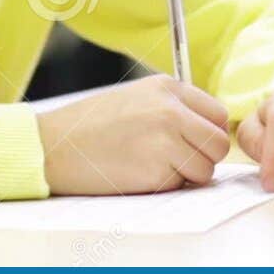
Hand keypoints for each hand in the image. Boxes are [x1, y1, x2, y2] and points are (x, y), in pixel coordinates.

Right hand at [36, 75, 230, 195]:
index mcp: (167, 88)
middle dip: (203, 157)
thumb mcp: (137, 97)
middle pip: (219, 143)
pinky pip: (181, 185)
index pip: (218, 114)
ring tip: (152, 165)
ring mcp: (166, 140)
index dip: (208, 133)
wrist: (54, 146)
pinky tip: (138, 174)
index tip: (193, 143)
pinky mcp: (157, 171)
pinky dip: (166, 186)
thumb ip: (174, 107)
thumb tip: (209, 131)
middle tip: (175, 160)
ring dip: (186, 175)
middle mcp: (171, 111)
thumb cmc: (91, 125)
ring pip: (206, 169)